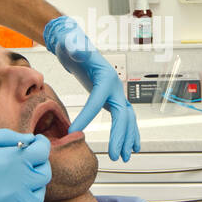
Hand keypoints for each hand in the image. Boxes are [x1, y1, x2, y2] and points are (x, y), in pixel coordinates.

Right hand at [0, 129, 50, 201]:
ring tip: (9, 182)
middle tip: (19, 163)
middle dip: (35, 164)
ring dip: (28, 187)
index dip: (39, 145)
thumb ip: (5, 138)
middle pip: (43, 174)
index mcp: (11, 159)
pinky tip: (4, 200)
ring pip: (36, 196)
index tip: (31, 146)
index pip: (43, 150)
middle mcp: (17, 184)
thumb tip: (28, 142)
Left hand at [43, 16, 139, 161]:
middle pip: (122, 114)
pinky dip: (128, 134)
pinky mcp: (112, 100)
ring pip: (127, 120)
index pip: (97, 100)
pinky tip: (130, 147)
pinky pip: (123, 119)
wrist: (76, 45)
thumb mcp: (71, 43)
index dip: (87, 116)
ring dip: (127, 139)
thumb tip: (76, 47)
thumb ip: (74, 45)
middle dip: (120, 136)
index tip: (74, 132)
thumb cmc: (72, 45)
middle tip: (115, 156)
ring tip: (124, 158)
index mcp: (105, 76)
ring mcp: (116, 94)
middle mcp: (115, 86)